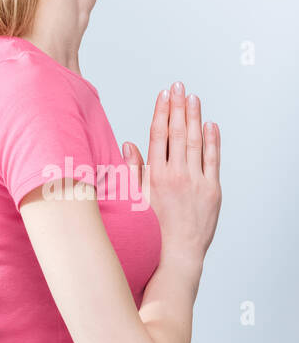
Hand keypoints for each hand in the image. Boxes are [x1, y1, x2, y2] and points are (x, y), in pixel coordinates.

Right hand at [123, 81, 221, 263]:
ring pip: (196, 142)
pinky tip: (211, 125)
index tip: (163, 95)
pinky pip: (213, 159)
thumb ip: (133, 170)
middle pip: (178, 133)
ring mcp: (196, 181)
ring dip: (195, 117)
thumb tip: (129, 145)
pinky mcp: (212, 190)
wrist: (175, 255)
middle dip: (178, 107)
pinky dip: (213, 140)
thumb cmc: (151, 231)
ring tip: (193, 98)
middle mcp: (176, 175)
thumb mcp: (134, 200)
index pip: (158, 136)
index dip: (161, 112)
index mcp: (155, 177)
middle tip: (179, 87)